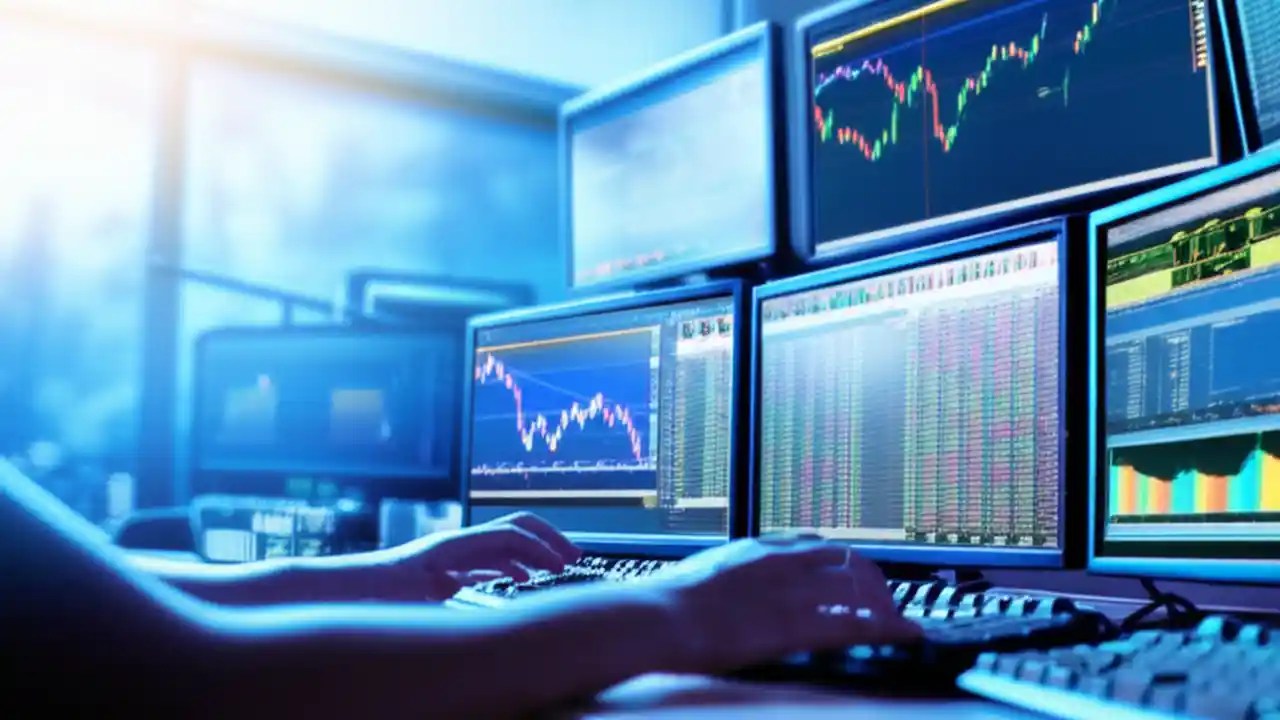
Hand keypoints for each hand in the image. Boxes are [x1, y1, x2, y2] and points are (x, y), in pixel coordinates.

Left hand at [357, 512, 581, 601]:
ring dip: (535, 552)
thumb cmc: (378, 590)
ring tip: (558, 568)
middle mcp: (459, 543)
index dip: (542, 547)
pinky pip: (489, 561)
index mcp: (456, 544)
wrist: (350, 590)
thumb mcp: (419, 592)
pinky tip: (523, 579)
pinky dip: (514, 566)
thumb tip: (491, 585)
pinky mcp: (448, 569)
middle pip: (515, 528)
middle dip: (548, 538)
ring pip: (506, 544)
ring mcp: (455, 554)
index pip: (511, 535)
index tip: (565, 565)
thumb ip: (456, 588)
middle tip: (575, 556)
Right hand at [645, 538, 921, 672]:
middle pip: (847, 560)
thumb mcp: (703, 578)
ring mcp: (794, 590)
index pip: (815, 544)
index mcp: (758, 549)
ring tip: (897, 623)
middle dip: (871, 582)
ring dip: (884, 605)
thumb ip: (729, 579)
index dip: (841, 563)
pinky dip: (887, 628)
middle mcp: (783, 561)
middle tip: (883, 604)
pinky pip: (857, 621)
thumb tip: (730, 591)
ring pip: (861, 587)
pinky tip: (904, 635)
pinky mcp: (799, 623)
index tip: (849, 578)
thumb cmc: (667, 606)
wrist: (658, 619)